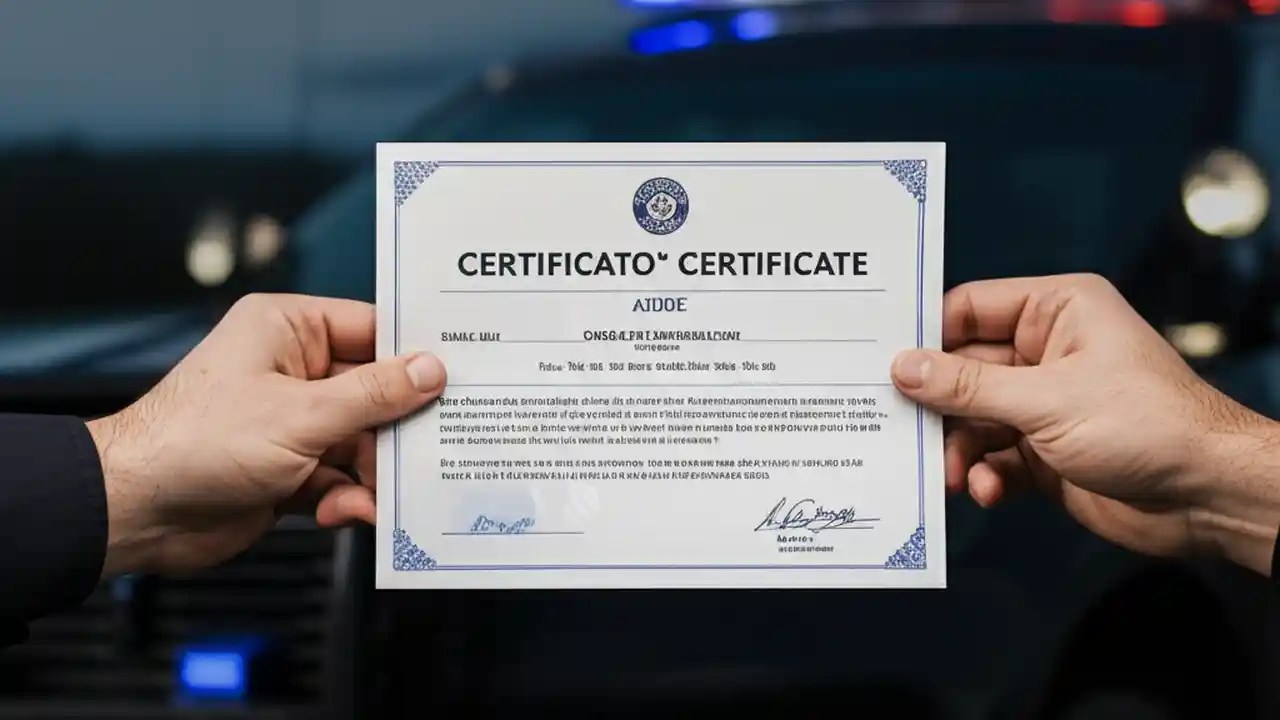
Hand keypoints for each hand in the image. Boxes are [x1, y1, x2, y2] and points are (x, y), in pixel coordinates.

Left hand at [87, 294, 445, 576]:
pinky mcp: (289, 468)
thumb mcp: (301, 414)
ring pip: (362, 440)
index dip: (415, 355)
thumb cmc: (196, 441)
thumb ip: (373, 394)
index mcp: (287, 329)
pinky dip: (349, 497)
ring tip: (385, 493)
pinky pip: (340, 477)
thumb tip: (430, 370)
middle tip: (436, 446)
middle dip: (399, 426)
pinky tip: (350, 512)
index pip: (371, 330)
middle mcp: (291, 369)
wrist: (137, 511)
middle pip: (375, 391)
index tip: (460, 374)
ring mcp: (291, 420)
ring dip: (374, 470)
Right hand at [891, 273, 1279, 574]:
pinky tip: (986, 491)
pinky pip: (994, 458)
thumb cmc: (1145, 422)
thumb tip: (901, 367)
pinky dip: (985, 476)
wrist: (1208, 495)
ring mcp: (1045, 403)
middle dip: (936, 406)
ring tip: (950, 475)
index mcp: (1056, 310)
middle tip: (896, 427)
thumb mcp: (1045, 399)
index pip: (970, 309)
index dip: (926, 334)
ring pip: (973, 420)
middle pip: (962, 370)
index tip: (878, 361)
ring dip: (958, 450)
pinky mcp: (1045, 452)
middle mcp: (1047, 351)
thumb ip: (967, 386)